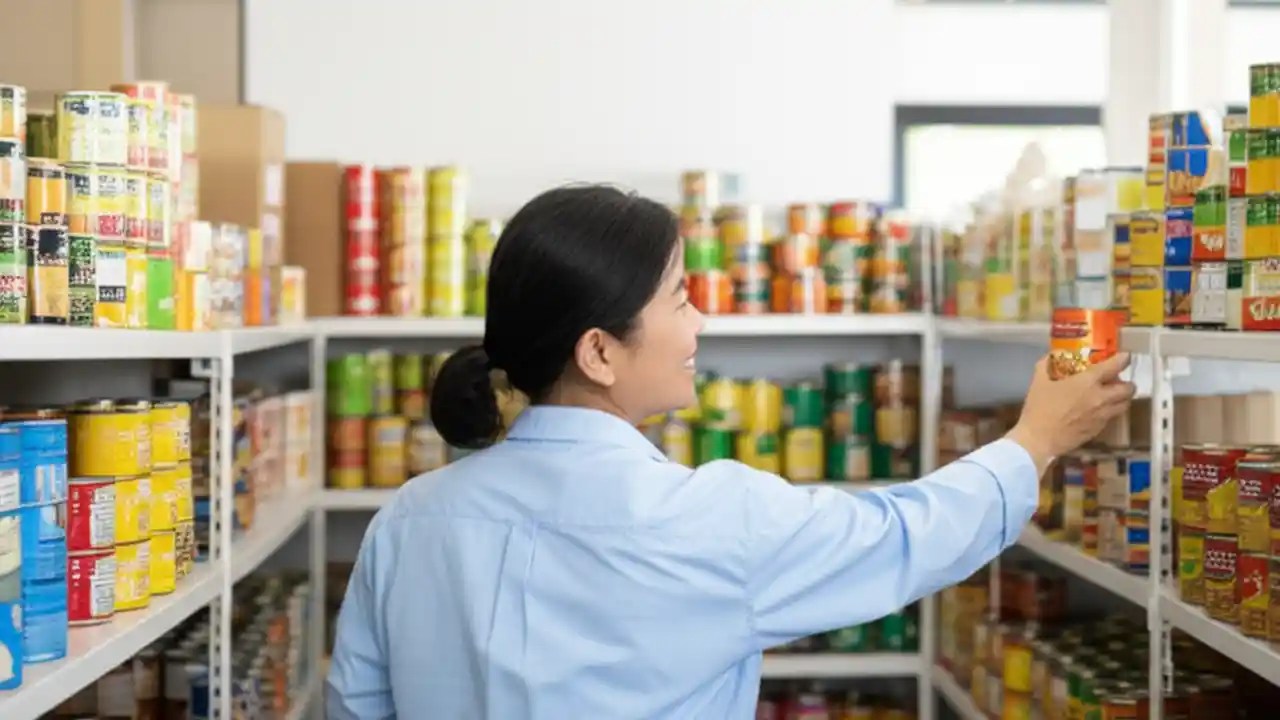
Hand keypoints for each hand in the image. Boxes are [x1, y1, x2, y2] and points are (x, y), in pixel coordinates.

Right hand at [1006, 353, 1135, 474]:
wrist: (1040, 439)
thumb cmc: (1039, 408)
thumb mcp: (1038, 382)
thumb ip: (1046, 366)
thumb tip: (1051, 357)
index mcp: (1088, 382)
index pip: (1115, 366)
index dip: (1123, 359)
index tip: (1124, 356)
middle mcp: (1101, 398)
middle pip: (1128, 389)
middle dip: (1127, 383)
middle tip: (1117, 381)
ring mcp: (1103, 415)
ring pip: (1125, 405)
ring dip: (1122, 398)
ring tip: (1113, 396)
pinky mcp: (1099, 430)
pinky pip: (1113, 417)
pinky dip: (1110, 411)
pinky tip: (1098, 411)